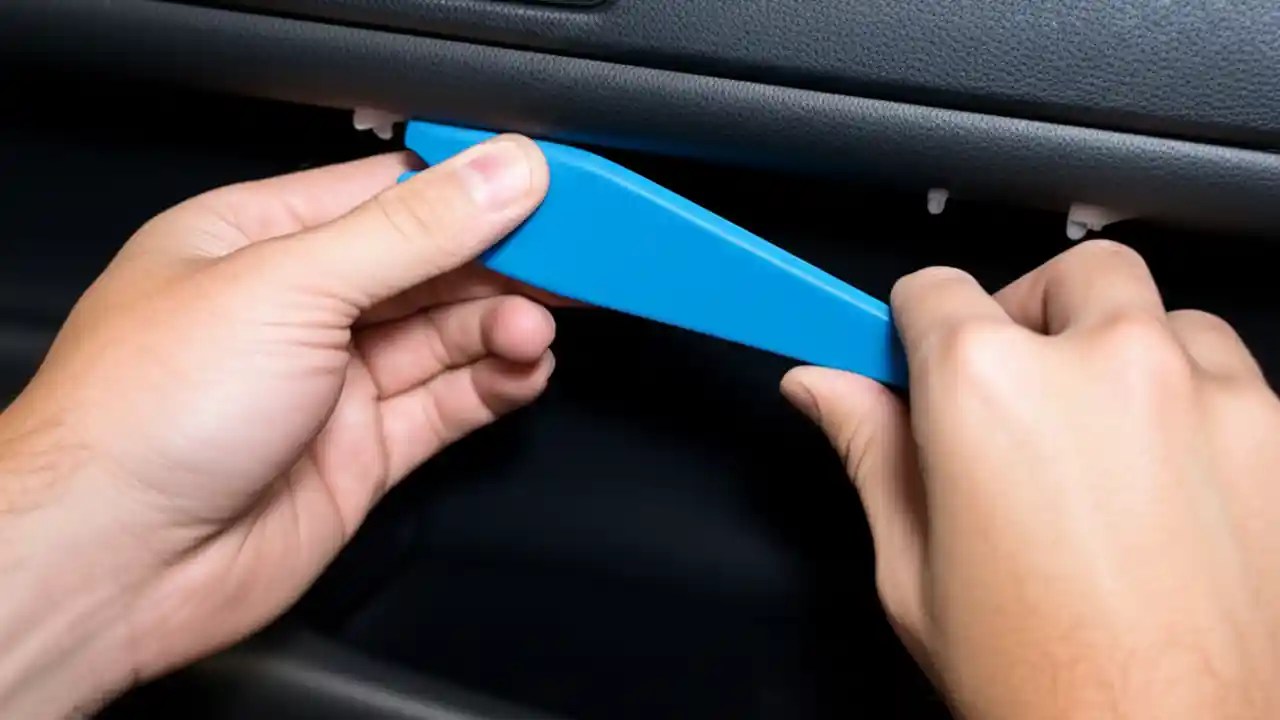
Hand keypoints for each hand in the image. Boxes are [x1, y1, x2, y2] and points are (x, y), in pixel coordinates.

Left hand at [0, 135, 554, 716]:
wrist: (111, 565)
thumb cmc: (142, 416)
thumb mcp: (290, 285)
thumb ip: (410, 230)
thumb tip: (499, 172)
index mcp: (257, 238)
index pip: (390, 191)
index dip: (472, 189)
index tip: (546, 188)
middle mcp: (297, 307)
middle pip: (429, 265)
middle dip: (503, 261)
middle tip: (576, 257)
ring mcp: (331, 382)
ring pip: (445, 336)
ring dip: (503, 326)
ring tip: (537, 327)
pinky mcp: (360, 450)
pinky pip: (447, 403)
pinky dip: (494, 384)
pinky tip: (524, 367)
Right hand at [783, 240, 1279, 718]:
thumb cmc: (1046, 681)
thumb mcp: (914, 566)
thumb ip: (870, 450)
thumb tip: (825, 389)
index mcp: (987, 389)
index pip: (932, 288)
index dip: (913, 325)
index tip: (915, 348)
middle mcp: (1102, 365)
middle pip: (1063, 271)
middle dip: (1031, 315)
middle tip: (1013, 392)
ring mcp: (1205, 394)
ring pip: (1158, 315)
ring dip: (1121, 354)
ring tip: (1097, 442)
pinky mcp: (1277, 436)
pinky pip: (1228, 376)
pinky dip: (1191, 404)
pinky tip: (1161, 482)